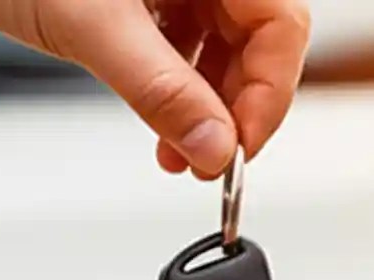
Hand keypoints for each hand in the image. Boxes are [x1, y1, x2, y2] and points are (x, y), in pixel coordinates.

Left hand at [0, 0, 310, 176]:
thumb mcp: (92, 24)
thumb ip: (159, 89)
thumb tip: (213, 146)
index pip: (281, 26)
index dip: (269, 94)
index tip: (237, 149)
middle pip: (260, 42)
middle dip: (237, 110)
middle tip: (211, 161)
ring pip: (226, 50)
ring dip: (209, 108)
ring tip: (180, 153)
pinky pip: (189, 47)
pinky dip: (180, 90)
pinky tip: (162, 122)